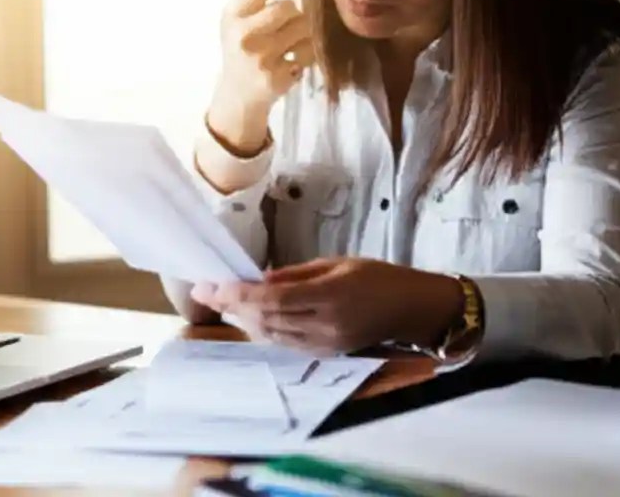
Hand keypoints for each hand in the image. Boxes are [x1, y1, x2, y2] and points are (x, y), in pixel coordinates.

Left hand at [191, 258, 464, 353]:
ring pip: (272, 335)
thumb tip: (259, 281)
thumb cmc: (379, 278)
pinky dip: (264, 330)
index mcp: (330, 297)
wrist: (413, 309)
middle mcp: (325, 326)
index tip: (211, 285)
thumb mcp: (337, 264)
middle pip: (266, 320)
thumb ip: (295, 275)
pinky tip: (250, 318)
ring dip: (244, 320)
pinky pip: (286, 344)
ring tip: (221, 303)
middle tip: (206, 291)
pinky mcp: (327, 354)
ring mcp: (326, 345)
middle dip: (232, 307)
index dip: (237, 295)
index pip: (271, 300)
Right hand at [205, 0, 314, 154]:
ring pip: (303, 28)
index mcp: (233, 13)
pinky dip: (305, 55)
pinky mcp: (277, 77)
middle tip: (284, 24)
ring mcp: (261, 58)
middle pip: (289, 6)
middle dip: (293, 13)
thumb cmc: (241, 48)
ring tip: (288, 43)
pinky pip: (308, 53)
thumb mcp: (238, 18)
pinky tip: (290, 60)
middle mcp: (244, 35)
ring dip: (302, 33)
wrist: (237, 94)